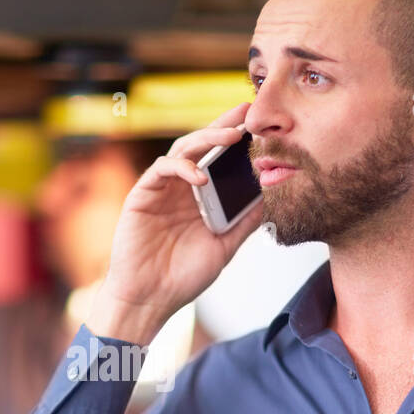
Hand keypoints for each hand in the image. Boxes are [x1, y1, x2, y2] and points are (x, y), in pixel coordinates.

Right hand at [87, 102, 263, 344]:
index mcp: (200, 197)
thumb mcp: (224, 247)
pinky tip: (200, 177)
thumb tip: (270, 197)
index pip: (219, 159)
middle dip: (224, 126)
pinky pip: (162, 169)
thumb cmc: (183, 277)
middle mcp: (180, 188)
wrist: (150, 300)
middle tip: (247, 113)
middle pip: (203, 145)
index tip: (261, 128)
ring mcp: (161, 189)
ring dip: (207, 138)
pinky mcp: (142, 195)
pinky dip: (182, 167)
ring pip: (183, 149)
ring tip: (232, 136)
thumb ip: (244, 222)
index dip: (237, 141)